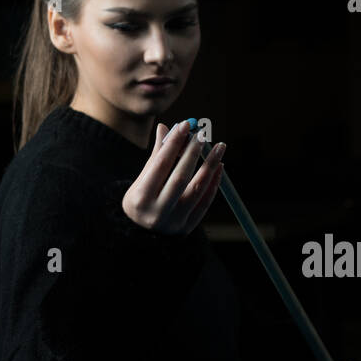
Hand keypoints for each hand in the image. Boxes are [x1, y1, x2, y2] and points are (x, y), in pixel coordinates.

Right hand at [121, 119, 226, 234]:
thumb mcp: (141, 180)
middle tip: (203, 134)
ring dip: (210, 166)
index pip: (160, 165)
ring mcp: (174, 222)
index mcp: (141, 197)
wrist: (141, 236)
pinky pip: (205, 202)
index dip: (174, 143)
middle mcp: (157, 212)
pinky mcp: (188, 227)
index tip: (185, 124)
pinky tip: (219, 166)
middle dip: (193, 153)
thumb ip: (156, 156)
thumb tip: (166, 127)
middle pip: (180, 177)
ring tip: (219, 147)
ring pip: (197, 189)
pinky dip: (213, 183)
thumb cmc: (141, 201)